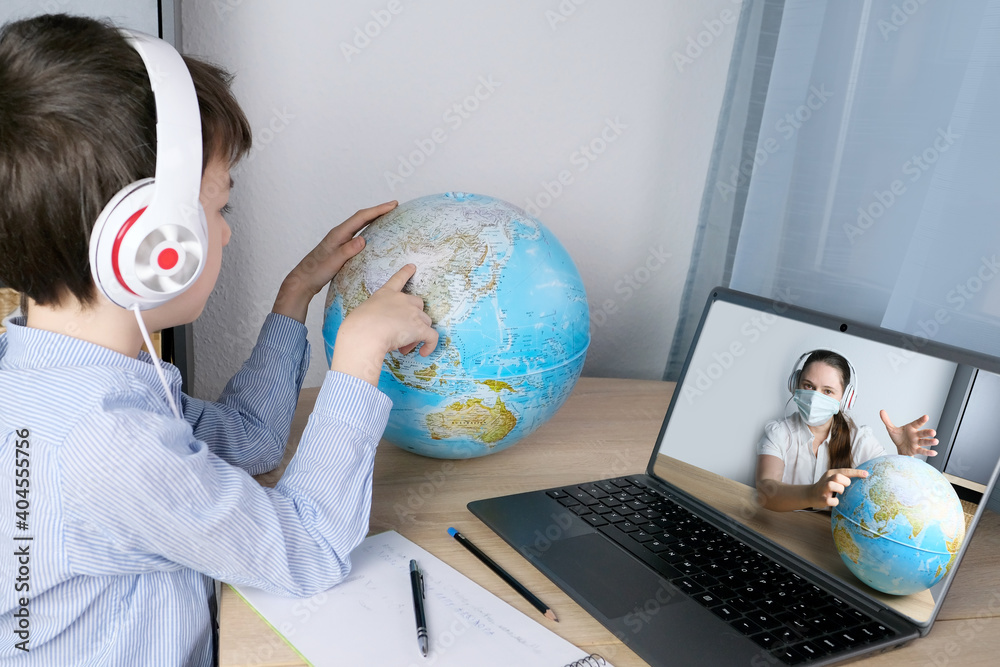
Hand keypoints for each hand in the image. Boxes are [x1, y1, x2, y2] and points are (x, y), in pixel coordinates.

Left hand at [272, 201, 396, 322]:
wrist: (304, 280)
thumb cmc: (316, 272)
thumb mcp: (333, 262)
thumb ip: (347, 250)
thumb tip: (363, 239)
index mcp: (338, 234)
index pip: (361, 218)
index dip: (377, 210)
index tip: (392, 205)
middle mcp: (339, 233)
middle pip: (361, 217)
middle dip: (378, 210)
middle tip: (394, 206)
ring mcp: (340, 239)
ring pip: (359, 224)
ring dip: (373, 218)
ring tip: (387, 215)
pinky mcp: (341, 246)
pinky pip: (357, 232)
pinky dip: (368, 228)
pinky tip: (373, 232)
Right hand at [330, 264, 438, 385]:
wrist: (364, 334)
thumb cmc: (357, 327)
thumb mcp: (363, 315)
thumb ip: (375, 317)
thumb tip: (378, 330)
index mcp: (385, 294)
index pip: (398, 279)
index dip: (406, 272)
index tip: (412, 267)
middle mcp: (402, 300)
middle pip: (418, 305)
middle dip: (413, 319)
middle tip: (401, 335)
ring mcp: (412, 313)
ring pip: (425, 322)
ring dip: (417, 335)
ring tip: (404, 348)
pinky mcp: (420, 328)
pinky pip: (432, 337)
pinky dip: (430, 345)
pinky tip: (423, 353)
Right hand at [810, 468, 867, 507]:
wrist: (811, 494)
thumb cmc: (827, 487)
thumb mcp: (834, 478)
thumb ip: (844, 477)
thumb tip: (862, 476)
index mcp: (831, 473)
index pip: (845, 471)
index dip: (856, 472)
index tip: (867, 474)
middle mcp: (826, 479)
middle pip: (837, 476)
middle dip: (845, 482)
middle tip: (846, 486)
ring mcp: (823, 489)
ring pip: (832, 485)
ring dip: (840, 490)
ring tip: (840, 493)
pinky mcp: (822, 499)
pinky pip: (831, 500)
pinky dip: (836, 502)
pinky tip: (835, 501)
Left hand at [880, 410, 937, 456]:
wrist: (899, 448)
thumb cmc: (898, 437)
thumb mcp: (891, 429)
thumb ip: (887, 420)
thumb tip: (881, 411)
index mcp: (911, 428)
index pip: (917, 423)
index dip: (921, 420)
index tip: (926, 416)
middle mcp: (916, 435)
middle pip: (923, 433)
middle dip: (928, 432)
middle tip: (933, 432)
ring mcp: (917, 443)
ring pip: (925, 442)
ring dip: (930, 442)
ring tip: (936, 441)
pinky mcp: (916, 450)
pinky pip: (923, 451)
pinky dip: (929, 452)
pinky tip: (934, 453)